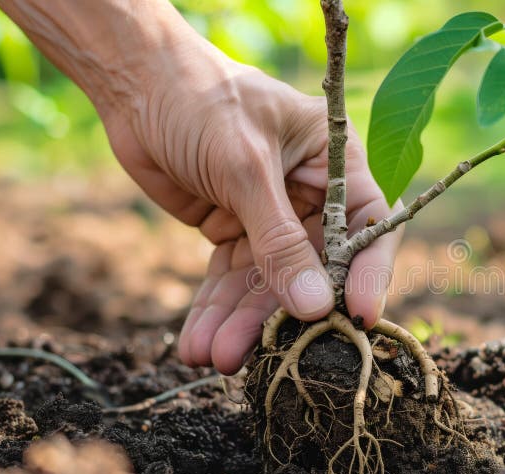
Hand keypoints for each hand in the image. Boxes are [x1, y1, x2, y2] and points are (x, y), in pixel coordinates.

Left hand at [99, 42, 401, 373]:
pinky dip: (214, 311)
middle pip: (314, 268)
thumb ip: (279, 239)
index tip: (359, 318)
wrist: (135, 85)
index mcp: (334, 164)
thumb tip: (313, 306)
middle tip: (264, 354)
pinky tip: (197, 344)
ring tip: (215, 357)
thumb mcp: (244, 166)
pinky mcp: (234, 232)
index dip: (369, 273)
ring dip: (241, 322)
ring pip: (266, 282)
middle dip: (284, 312)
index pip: (369, 225)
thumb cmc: (201, 100)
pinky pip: (230, 279)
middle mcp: (311, 196)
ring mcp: (272, 218)